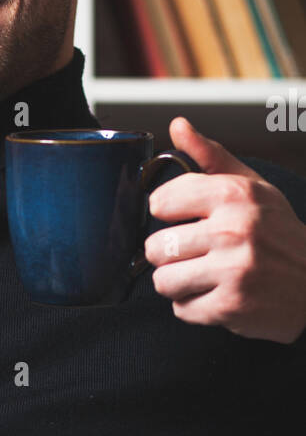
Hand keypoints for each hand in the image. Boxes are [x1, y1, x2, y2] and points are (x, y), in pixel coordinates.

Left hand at [143, 116, 305, 343]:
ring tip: (202, 276)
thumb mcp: (252, 188)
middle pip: (156, 247)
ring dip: (177, 283)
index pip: (161, 201)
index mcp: (234, 195)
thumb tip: (178, 126)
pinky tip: (216, 294)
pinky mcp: (231, 306)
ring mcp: (233, 270)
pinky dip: (194, 306)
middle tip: (194, 254)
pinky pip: (182, 309)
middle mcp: (234, 230)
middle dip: (169, 254)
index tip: (181, 219)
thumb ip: (210, 157)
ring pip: (163, 281)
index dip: (166, 214)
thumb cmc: (279, 233)